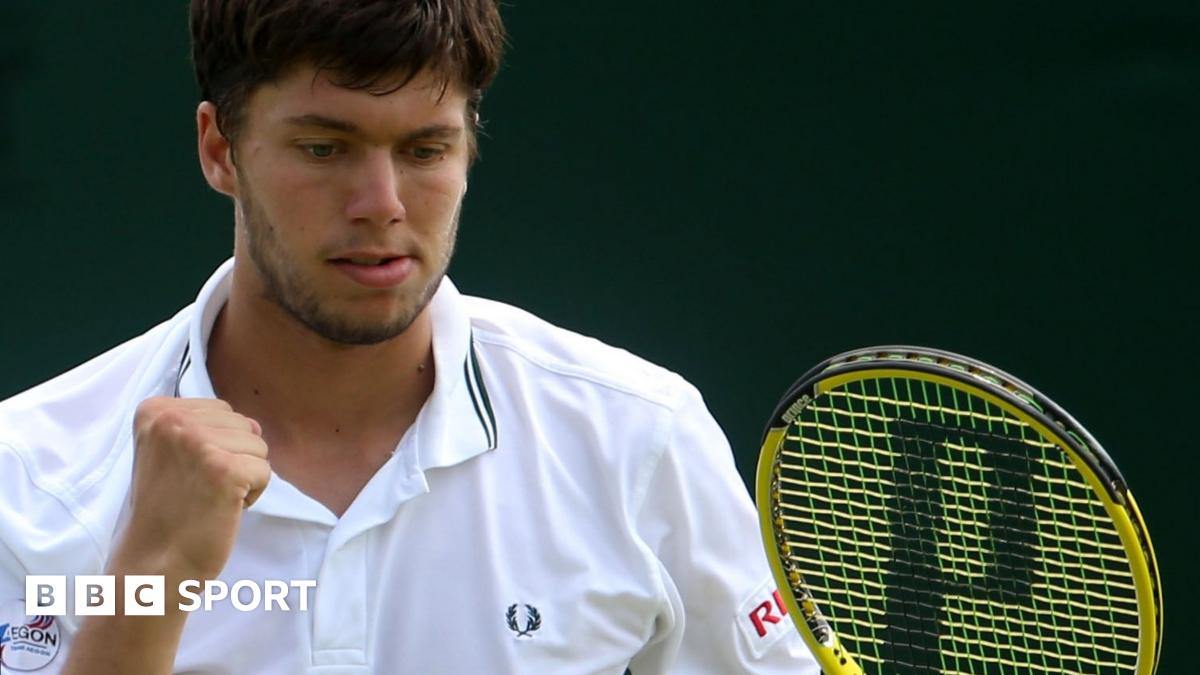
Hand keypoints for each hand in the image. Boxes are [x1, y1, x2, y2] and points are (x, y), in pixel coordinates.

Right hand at [119, 397, 269, 580]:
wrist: (153, 563)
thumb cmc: (168, 511)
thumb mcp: (172, 453)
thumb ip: (206, 428)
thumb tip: (255, 425)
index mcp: (155, 410)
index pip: (220, 411)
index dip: (216, 447)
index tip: (185, 474)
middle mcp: (171, 420)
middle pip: (242, 426)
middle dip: (233, 460)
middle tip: (198, 490)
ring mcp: (197, 443)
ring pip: (258, 447)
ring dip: (243, 477)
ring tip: (208, 499)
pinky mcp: (224, 469)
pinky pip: (265, 470)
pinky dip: (254, 494)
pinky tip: (223, 509)